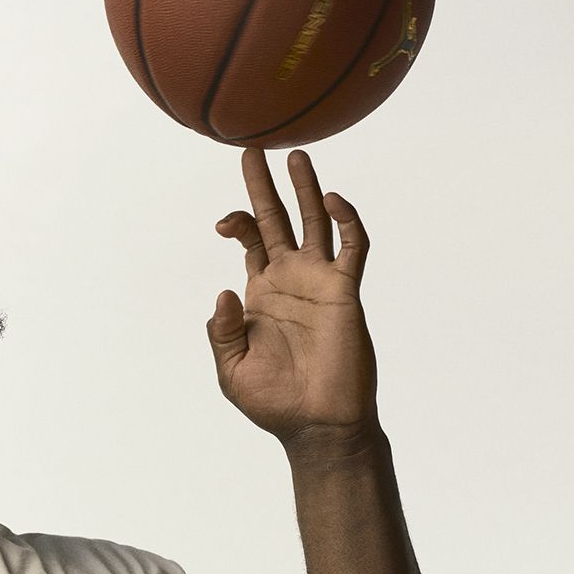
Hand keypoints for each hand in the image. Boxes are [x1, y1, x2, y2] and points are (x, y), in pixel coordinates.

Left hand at [208, 147, 378, 446]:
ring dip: (307, 189)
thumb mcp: (232, 370)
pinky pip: (352, 247)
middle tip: (253, 149)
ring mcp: (320, 282)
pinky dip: (346, 220)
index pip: (251, 240)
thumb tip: (222, 293)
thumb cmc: (274, 402)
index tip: (224, 222)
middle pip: (278, 219)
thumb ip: (222, 333)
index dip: (238, 222)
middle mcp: (291, 279)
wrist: (316, 424)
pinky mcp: (346, 291)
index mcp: (261, 293)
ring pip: (315, 222)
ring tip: (296, 155)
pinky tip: (332, 199)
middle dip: (265, 186)